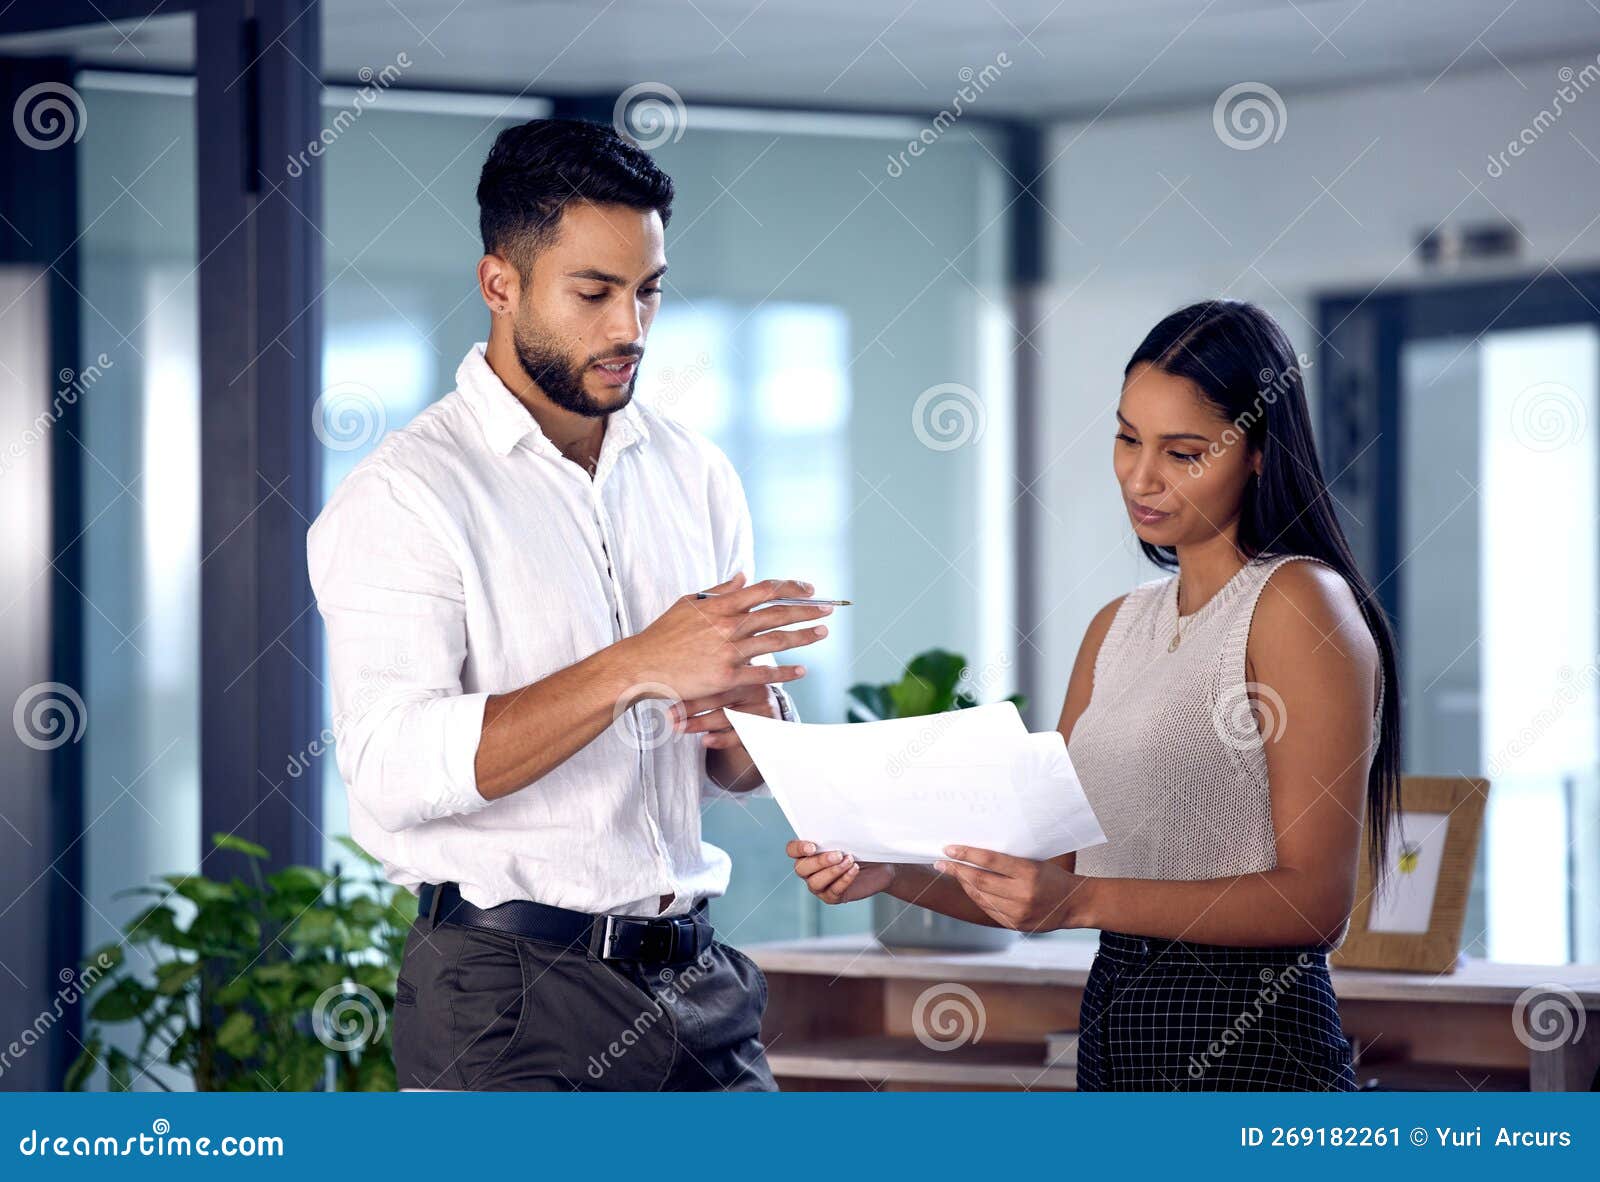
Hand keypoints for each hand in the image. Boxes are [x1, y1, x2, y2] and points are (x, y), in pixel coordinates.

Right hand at [621, 572, 830, 703]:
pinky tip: (802, 670)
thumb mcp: (688, 604)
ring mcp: (728, 651)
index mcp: (720, 605)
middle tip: (828, 608)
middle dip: (807, 609)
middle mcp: (727, 625)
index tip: (808, 588)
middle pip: (776, 613)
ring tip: (822, 633)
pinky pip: (763, 673)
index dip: (790, 587)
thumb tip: (743, 576)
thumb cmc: (662, 635)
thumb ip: (719, 590)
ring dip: (803, 636)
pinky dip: (785, 671)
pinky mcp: (726, 676)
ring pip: (775, 640)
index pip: (763, 590)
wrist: (641, 666)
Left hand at [673, 680, 781, 749]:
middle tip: (669, 715)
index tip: (668, 691)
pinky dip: (722, 739)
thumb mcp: (732, 682)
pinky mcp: (766, 728)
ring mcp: (762, 707)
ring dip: (701, 723)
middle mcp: (755, 686)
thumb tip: (670, 678)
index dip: (691, 684)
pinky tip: (705, 740)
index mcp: (745, 669)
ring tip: (680, 728)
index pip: (716, 675)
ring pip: (728, 715)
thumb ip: (711, 676)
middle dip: (692, 706)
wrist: (771, 723)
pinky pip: (741, 734)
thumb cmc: (742, 698)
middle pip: (720, 695)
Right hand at [787, 840, 895, 903]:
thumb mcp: (849, 838)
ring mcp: (819, 885)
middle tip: (838, 854)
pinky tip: (854, 870)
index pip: (792, 850)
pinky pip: (833, 891)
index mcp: (808, 852)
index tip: (813, 847)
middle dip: (820, 861)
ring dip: (832, 872)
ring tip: (849, 861)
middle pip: (801, 868)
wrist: (879, 867)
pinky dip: (844, 880)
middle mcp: (809, 870)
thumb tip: (836, 824)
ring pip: (815, 882)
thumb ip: (837, 834)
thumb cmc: (860, 849)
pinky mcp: (832, 897)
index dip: (798, 848)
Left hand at [935, 846, 1095, 932]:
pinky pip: (988, 909)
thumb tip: (976, 851)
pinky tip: (969, 887)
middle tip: (941, 862)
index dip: (967, 854)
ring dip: (963, 883)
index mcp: (1029, 873)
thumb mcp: (1035, 861)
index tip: (949, 849)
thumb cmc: (1054, 877)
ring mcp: (1017, 912)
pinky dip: (975, 897)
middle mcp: (1022, 894)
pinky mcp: (1014, 924)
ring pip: (980, 896)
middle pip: (980, 880)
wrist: (1074, 904)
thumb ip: (1009, 860)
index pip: (990, 860)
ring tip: (952, 873)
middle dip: (956, 870)